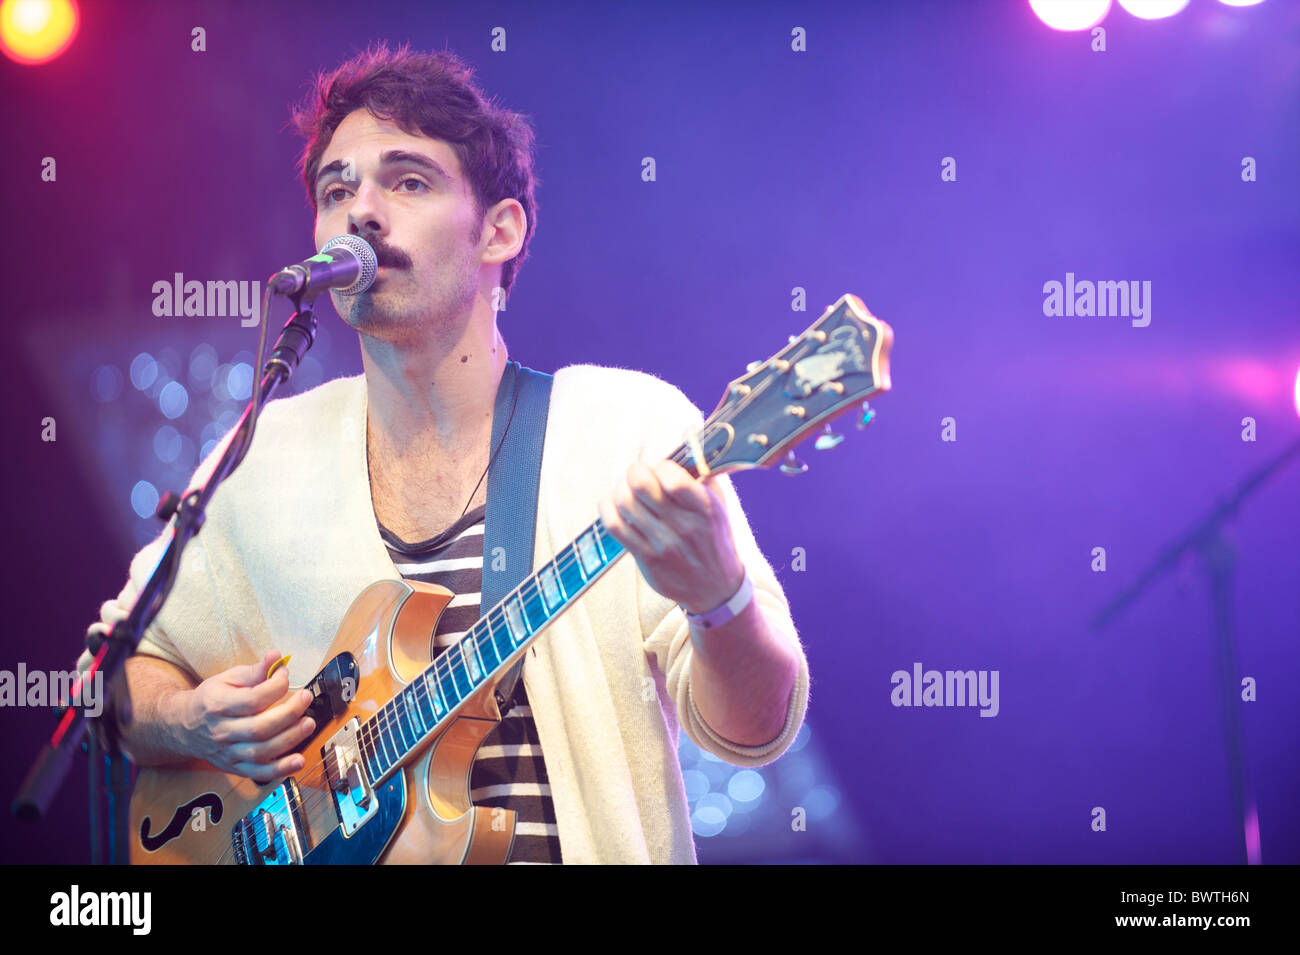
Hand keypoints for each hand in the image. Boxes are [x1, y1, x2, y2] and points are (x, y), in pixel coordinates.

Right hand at [165, 649, 315, 782]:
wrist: (184, 726)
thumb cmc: (210, 699)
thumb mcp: (226, 679)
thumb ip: (254, 671)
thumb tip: (276, 656)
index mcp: (217, 705)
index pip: (252, 700)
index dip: (275, 687)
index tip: (286, 675)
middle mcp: (222, 732)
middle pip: (259, 728)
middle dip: (289, 713)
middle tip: (306, 698)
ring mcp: (228, 753)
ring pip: (261, 752)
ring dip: (290, 739)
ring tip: (309, 723)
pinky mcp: (235, 767)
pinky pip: (259, 773)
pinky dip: (281, 769)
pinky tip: (298, 760)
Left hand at [597, 458, 745, 613]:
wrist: (716, 589)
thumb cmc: (714, 536)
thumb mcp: (719, 502)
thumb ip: (704, 467)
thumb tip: (688, 430)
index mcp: (706, 508)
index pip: (673, 478)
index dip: (660, 466)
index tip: (661, 470)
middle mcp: (685, 527)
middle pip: (641, 485)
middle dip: (635, 472)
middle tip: (638, 475)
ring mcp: (664, 545)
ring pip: (624, 503)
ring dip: (620, 489)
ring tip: (627, 490)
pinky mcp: (646, 559)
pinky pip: (614, 526)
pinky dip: (607, 508)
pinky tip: (613, 504)